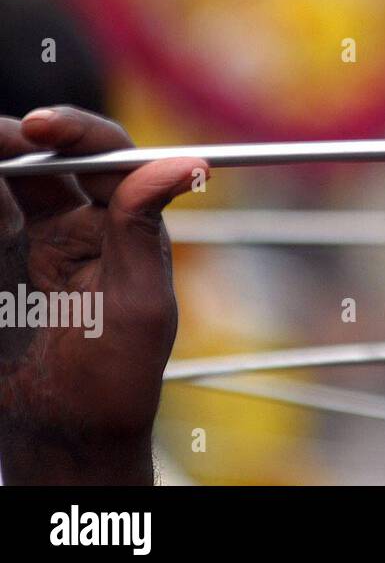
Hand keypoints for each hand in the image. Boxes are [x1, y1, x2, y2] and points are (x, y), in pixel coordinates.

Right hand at [0, 106, 206, 483]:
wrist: (61, 436)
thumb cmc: (117, 378)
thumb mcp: (140, 306)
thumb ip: (143, 231)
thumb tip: (189, 161)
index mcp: (121, 223)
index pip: (103, 154)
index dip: (74, 130)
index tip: (38, 126)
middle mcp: (71, 223)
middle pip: (38, 157)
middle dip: (11, 138)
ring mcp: (21, 245)